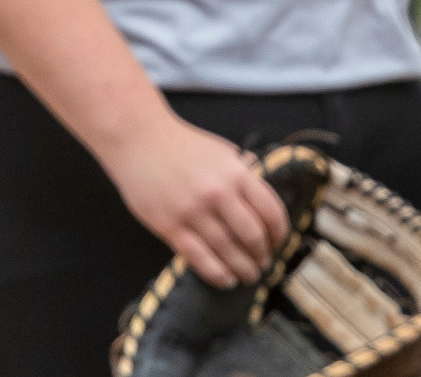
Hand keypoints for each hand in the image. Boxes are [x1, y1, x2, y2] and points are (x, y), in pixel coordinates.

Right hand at [105, 117, 291, 288]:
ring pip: (226, 249)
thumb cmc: (184, 145)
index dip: (279, 231)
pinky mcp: (169, 226)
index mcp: (238, 173)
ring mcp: (193, 212)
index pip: (270, 209)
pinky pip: (197, 256)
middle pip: (251, 234)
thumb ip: (244, 170)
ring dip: (242, 267)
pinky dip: (215, 272)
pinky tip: (226, 279)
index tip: (280, 241)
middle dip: (263, 253)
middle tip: (265, 263)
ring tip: (250, 276)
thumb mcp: (223, 151)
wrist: (140, 142)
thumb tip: (260, 187)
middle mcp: (219, 194)